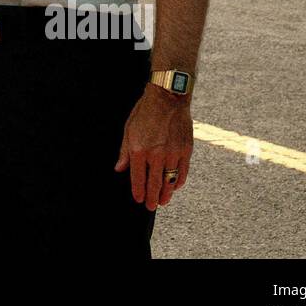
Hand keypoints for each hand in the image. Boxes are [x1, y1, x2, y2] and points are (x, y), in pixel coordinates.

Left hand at [114, 85, 193, 210]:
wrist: (167, 98)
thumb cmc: (145, 112)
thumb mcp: (128, 130)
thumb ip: (124, 152)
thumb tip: (119, 168)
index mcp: (139, 149)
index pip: (138, 177)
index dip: (138, 191)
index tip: (138, 199)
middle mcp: (156, 154)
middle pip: (155, 183)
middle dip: (152, 198)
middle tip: (151, 207)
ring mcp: (172, 153)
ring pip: (170, 180)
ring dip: (166, 193)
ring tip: (163, 201)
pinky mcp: (185, 150)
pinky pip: (183, 171)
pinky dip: (179, 181)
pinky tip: (175, 186)